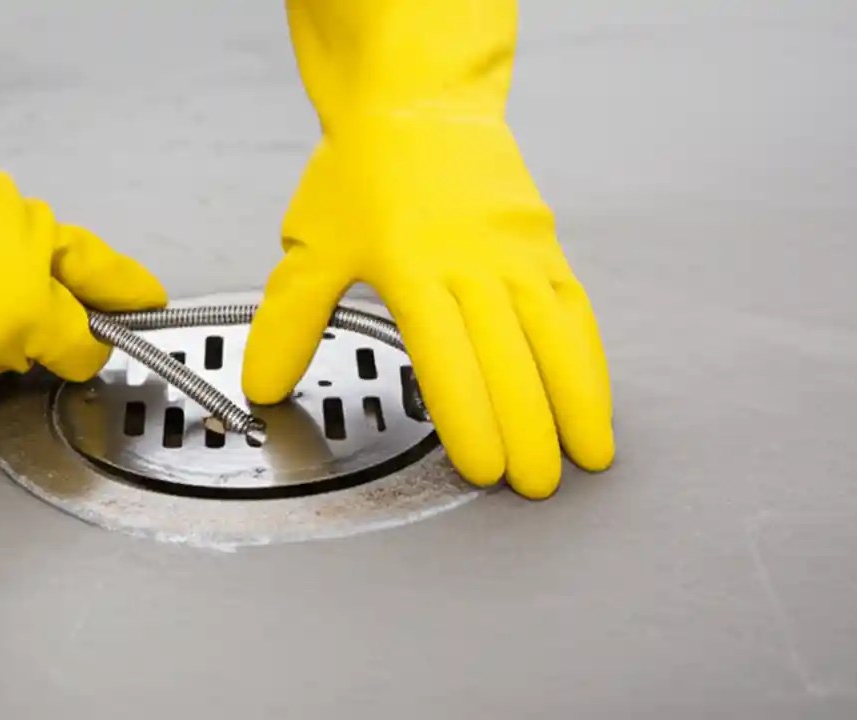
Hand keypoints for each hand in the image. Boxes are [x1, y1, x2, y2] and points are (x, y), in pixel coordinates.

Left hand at [243, 112, 613, 498]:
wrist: (418, 101)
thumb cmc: (363, 172)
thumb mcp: (312, 245)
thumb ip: (290, 321)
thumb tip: (263, 384)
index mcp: (411, 266)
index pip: (448, 358)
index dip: (471, 417)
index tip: (483, 467)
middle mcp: (472, 260)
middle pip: (510, 358)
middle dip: (528, 429)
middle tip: (537, 485)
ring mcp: (515, 251)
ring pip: (554, 336)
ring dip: (575, 401)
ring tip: (588, 456)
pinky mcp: (542, 242)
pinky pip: (573, 306)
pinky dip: (587, 356)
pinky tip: (593, 394)